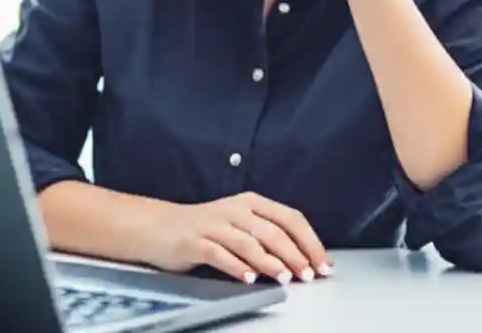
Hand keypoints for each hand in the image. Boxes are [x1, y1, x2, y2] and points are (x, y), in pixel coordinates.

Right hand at [142, 192, 333, 284]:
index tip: (323, 263)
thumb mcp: (239, 224)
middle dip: (295, 255)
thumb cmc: (204, 229)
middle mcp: (234, 209)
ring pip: (249, 242)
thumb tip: (302, 261)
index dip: (310, 241)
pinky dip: (237, 267)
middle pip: (273, 231)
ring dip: (270, 262)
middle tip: (308, 275)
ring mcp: (213, 225)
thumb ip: (266, 237)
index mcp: (250, 202)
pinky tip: (249, 279)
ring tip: (284, 278)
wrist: (157, 226)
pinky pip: (219, 254)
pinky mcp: (194, 241)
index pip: (290, 218)